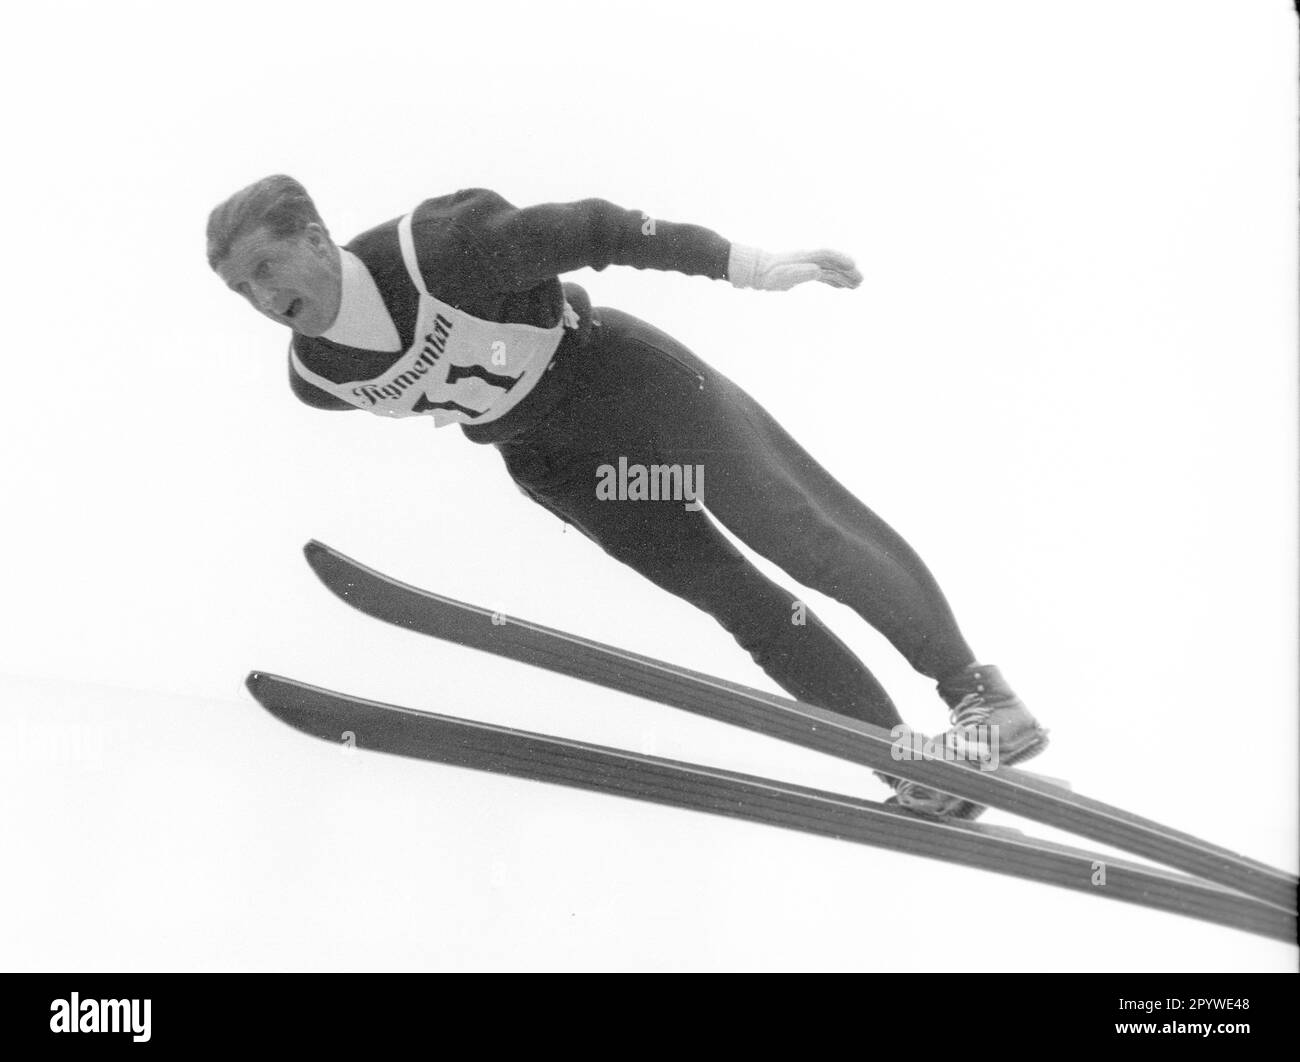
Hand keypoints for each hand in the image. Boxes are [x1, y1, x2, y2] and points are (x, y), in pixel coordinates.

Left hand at [728, 245, 862, 290]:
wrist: (757, 272)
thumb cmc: (768, 274)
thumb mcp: (783, 275)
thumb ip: (800, 273)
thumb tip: (818, 272)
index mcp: (806, 258)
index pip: (827, 256)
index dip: (841, 259)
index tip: (853, 266)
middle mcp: (809, 259)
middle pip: (832, 264)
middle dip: (847, 272)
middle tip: (861, 281)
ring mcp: (808, 265)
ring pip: (830, 270)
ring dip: (844, 277)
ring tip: (857, 285)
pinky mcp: (805, 272)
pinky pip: (823, 276)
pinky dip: (834, 281)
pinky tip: (841, 287)